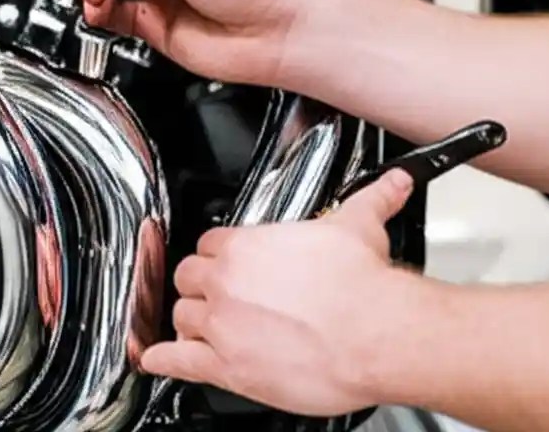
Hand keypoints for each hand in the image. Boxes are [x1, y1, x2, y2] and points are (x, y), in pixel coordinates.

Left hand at [140, 169, 419, 415]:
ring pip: (182, 317)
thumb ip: (373, 199)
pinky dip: (162, 360)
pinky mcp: (225, 365)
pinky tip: (156, 360)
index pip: (210, 244)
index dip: (217, 256)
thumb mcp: (361, 227)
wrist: (375, 334)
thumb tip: (392, 183)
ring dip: (189, 322)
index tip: (224, 263)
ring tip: (196, 328)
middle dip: (198, 286)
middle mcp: (226, 282)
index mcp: (246, 246)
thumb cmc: (364, 287)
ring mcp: (221, 324)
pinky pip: (178, 360)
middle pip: (188, 277)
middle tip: (213, 295)